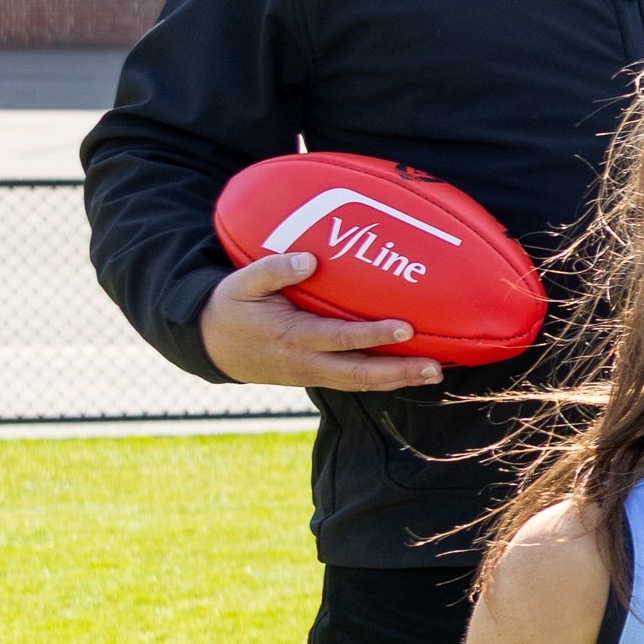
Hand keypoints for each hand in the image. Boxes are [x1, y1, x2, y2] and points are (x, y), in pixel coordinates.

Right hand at [198, 250, 442, 390]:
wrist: (209, 345)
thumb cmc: (230, 307)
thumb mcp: (242, 284)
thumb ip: (273, 270)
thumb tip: (307, 260)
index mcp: (293, 337)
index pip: (341, 338)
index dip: (373, 335)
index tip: (405, 328)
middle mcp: (306, 361)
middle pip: (359, 373)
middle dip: (398, 372)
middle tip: (435, 368)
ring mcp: (311, 374)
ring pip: (358, 382)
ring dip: (396, 381)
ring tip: (432, 375)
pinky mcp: (313, 377)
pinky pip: (351, 382)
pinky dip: (379, 380)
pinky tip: (404, 374)